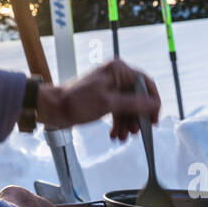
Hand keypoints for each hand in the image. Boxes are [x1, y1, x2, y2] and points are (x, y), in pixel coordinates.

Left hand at [35, 58, 160, 142]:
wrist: (53, 108)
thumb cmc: (75, 102)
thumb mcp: (108, 104)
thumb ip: (133, 103)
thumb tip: (153, 104)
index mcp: (117, 70)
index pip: (145, 82)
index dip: (152, 101)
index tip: (153, 118)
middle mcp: (115, 76)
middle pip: (137, 97)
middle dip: (137, 116)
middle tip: (136, 132)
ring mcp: (110, 87)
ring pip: (128, 106)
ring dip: (128, 123)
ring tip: (123, 136)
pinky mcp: (104, 98)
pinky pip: (118, 110)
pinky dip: (119, 123)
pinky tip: (115, 134)